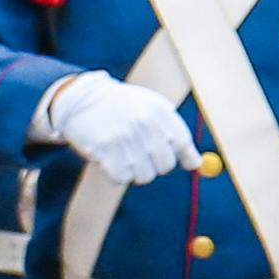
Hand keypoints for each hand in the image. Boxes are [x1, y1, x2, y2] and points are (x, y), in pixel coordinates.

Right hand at [34, 70, 195, 186]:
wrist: (81, 99)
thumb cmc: (122, 108)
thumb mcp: (152, 112)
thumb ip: (176, 137)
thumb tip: (197, 165)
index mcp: (159, 111)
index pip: (181, 144)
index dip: (174, 154)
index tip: (161, 151)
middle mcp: (144, 123)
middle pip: (164, 166)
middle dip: (152, 164)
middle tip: (137, 152)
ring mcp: (125, 137)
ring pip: (143, 176)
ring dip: (133, 170)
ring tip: (121, 153)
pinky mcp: (105, 150)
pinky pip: (121, 178)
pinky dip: (115, 173)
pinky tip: (108, 157)